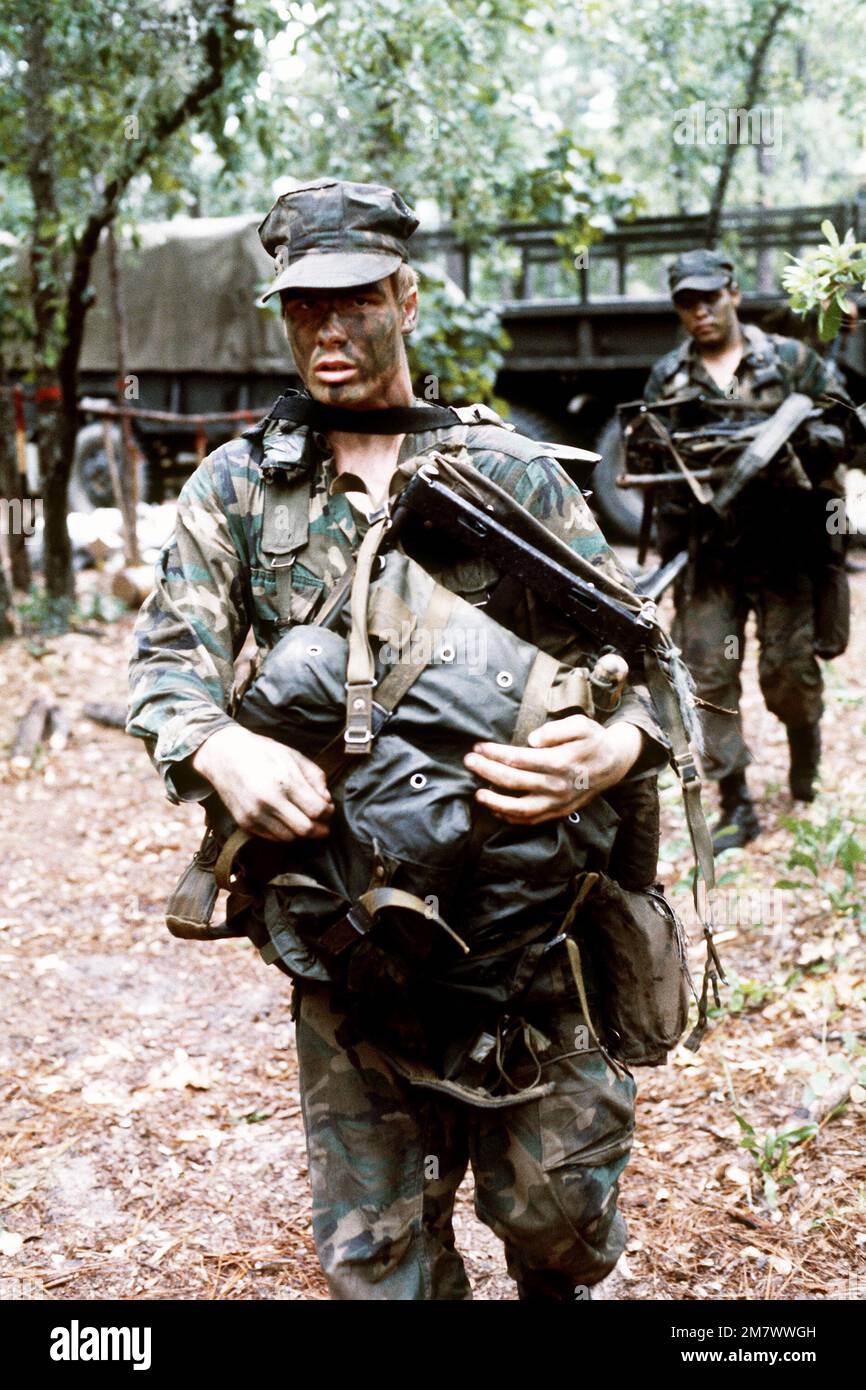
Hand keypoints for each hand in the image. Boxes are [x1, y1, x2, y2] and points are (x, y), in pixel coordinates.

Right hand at [190, 724, 333, 841]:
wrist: (224, 755)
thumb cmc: (262, 752)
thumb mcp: (294, 756)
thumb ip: (315, 777)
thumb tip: (327, 800)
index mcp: (285, 781)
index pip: (317, 810)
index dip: (328, 813)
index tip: (328, 809)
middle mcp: (269, 800)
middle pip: (306, 829)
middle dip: (320, 830)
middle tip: (324, 826)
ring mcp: (255, 814)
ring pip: (289, 837)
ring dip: (301, 833)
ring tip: (305, 823)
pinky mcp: (244, 822)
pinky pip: (272, 837)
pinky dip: (284, 833)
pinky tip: (287, 822)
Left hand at [463, 716, 642, 825]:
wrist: (614, 763)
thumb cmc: (593, 740)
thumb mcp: (581, 725)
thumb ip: (556, 729)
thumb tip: (532, 740)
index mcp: (560, 762)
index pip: (518, 759)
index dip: (494, 753)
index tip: (479, 747)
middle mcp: (557, 785)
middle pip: (513, 781)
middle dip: (486, 771)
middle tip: (469, 762)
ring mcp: (557, 803)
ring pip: (519, 808)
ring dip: (495, 802)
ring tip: (477, 793)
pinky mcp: (558, 812)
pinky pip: (531, 820)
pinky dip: (511, 818)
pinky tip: (496, 809)